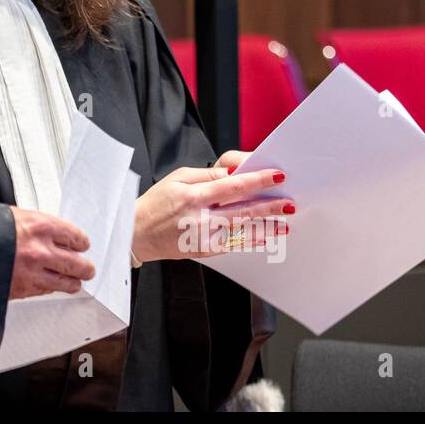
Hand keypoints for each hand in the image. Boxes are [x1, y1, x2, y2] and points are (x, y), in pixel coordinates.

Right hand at [7, 206, 95, 298]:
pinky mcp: (23, 290)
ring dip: (72, 282)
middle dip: (85, 268)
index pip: (76, 237)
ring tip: (74, 281)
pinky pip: (45, 291)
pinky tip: (49, 284)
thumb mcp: (15, 216)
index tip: (82, 245)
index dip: (82, 242)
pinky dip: (49, 287)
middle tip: (87, 269)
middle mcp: (40, 252)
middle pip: (78, 265)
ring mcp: (32, 273)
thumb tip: (52, 233)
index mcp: (40, 227)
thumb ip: (38, 226)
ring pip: (66, 284)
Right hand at [131, 150, 294, 263]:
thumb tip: (233, 172)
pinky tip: (265, 238)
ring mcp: (203, 237)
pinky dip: (251, 242)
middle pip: (243, 210)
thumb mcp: (176, 178)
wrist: (136, 234)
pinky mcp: (204, 251)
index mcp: (193, 196)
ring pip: (242, 230)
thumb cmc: (154, 203)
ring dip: (266, 226)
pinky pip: (233, 245)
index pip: (232, 186)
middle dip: (269, 206)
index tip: (276, 176)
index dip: (257, 180)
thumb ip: (206, 175)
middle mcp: (200, 218)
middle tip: (289, 202)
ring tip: (285, 223)